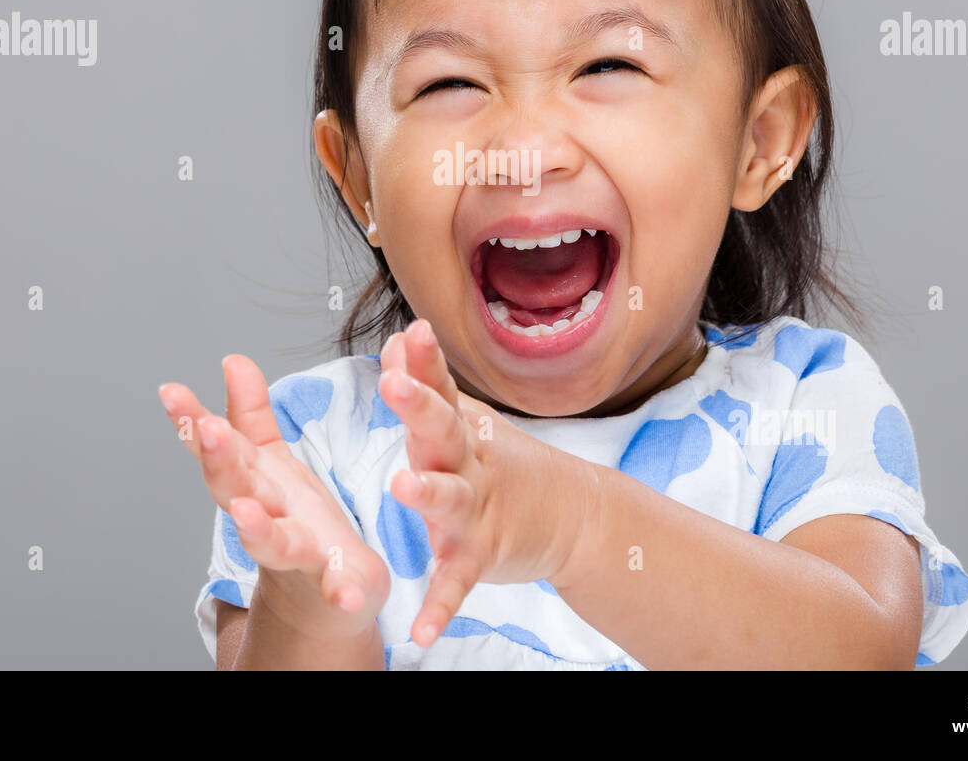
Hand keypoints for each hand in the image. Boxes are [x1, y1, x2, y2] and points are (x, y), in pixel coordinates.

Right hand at [159, 355, 390, 637]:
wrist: (321, 597)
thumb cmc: (293, 520)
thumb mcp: (270, 461)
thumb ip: (251, 414)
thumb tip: (232, 361)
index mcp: (254, 483)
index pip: (219, 448)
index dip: (194, 421)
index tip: (171, 393)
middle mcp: (268, 518)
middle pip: (236, 490)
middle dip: (220, 462)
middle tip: (208, 432)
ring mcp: (299, 553)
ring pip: (275, 543)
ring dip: (258, 529)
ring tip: (246, 512)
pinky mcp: (337, 583)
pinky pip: (339, 590)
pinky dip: (342, 593)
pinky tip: (348, 596)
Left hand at [378, 319, 596, 646]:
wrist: (572, 515)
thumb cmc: (502, 460)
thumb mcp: (467, 417)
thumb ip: (429, 381)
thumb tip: (398, 338)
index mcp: (461, 427)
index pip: (441, 387)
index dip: (424, 362)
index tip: (408, 334)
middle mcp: (469, 462)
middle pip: (443, 430)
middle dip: (419, 407)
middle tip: (395, 385)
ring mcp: (478, 508)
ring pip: (449, 499)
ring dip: (426, 493)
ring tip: (402, 487)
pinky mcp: (483, 554)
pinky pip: (458, 582)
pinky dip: (440, 607)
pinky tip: (420, 633)